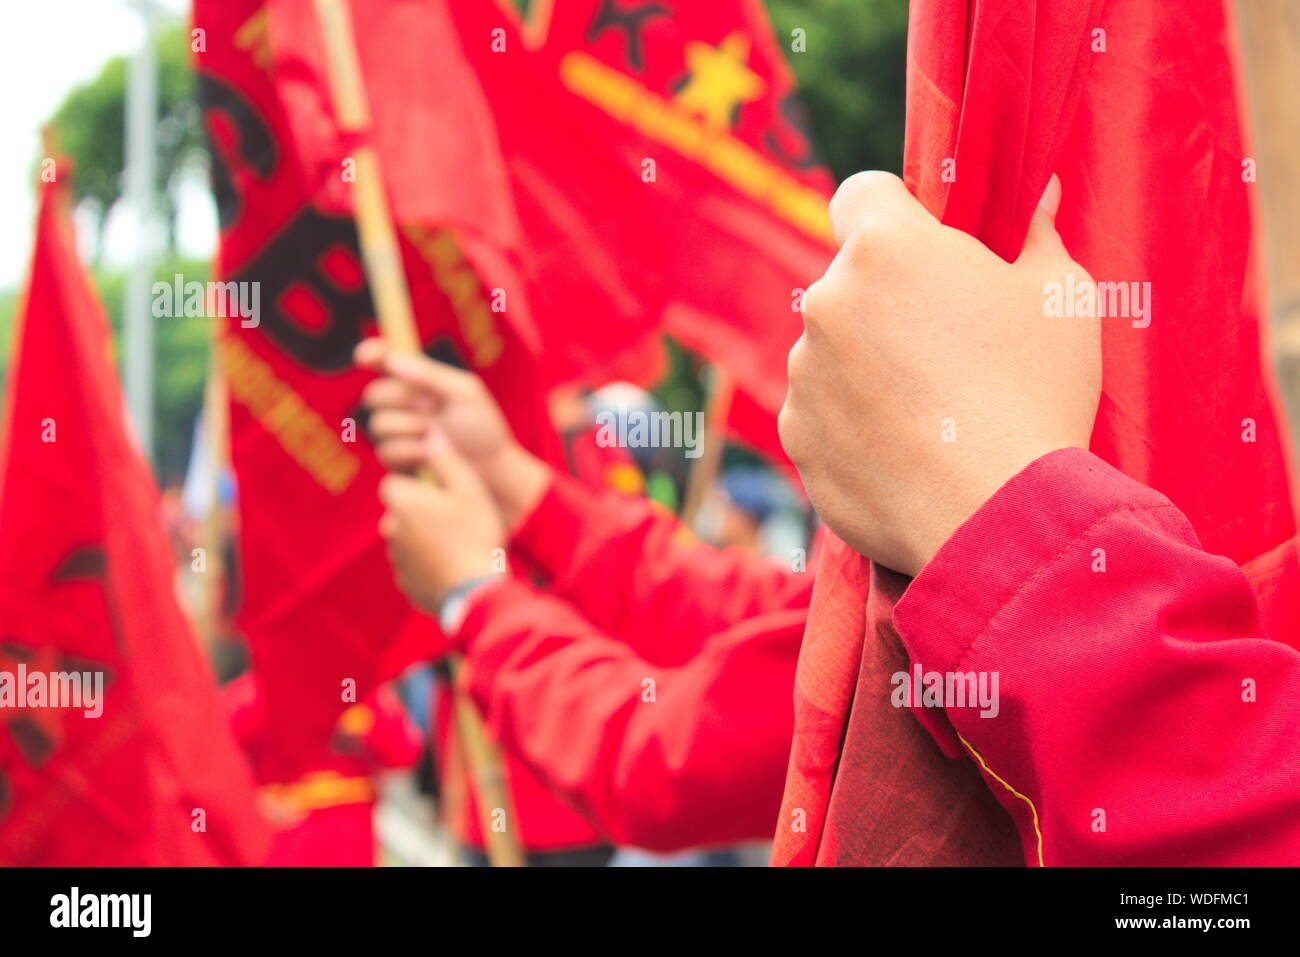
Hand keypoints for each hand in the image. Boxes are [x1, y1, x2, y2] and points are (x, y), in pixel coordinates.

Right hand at [356, 338, 550, 526]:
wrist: (490, 468)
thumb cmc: (482, 427)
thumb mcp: (464, 393)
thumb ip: (431, 374)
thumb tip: (393, 361)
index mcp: (418, 381)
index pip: (385, 362)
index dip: (372, 355)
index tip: (364, 356)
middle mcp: (403, 405)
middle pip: (373, 394)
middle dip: (399, 400)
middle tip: (429, 408)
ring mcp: (398, 433)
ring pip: (379, 424)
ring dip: (410, 429)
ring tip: (438, 434)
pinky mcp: (397, 461)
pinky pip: (386, 451)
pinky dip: (411, 451)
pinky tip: (431, 454)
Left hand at [378, 427, 505, 614]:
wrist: (476, 591)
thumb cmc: (475, 534)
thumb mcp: (469, 489)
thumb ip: (447, 459)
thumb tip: (432, 433)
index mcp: (403, 503)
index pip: (393, 483)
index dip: (416, 486)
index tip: (440, 493)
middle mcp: (392, 530)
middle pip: (401, 512)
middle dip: (420, 513)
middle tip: (455, 521)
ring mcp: (397, 560)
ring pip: (406, 540)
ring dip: (424, 539)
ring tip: (457, 546)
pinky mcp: (406, 583)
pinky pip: (413, 566)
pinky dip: (428, 564)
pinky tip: (453, 566)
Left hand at [779, 172, 1100, 575]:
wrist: (995, 515)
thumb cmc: (1034, 393)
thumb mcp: (1060, 297)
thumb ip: (1036, 235)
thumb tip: (1037, 197)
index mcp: (885, 248)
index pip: (863, 193)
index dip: (895, 214)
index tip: (925, 249)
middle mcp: (826, 303)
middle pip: (850, 280)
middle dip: (888, 300)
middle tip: (946, 345)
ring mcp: (803, 374)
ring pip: (831, 350)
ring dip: (866, 364)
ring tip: (931, 410)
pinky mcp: (796, 436)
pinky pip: (821, 411)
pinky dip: (851, 422)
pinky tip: (904, 449)